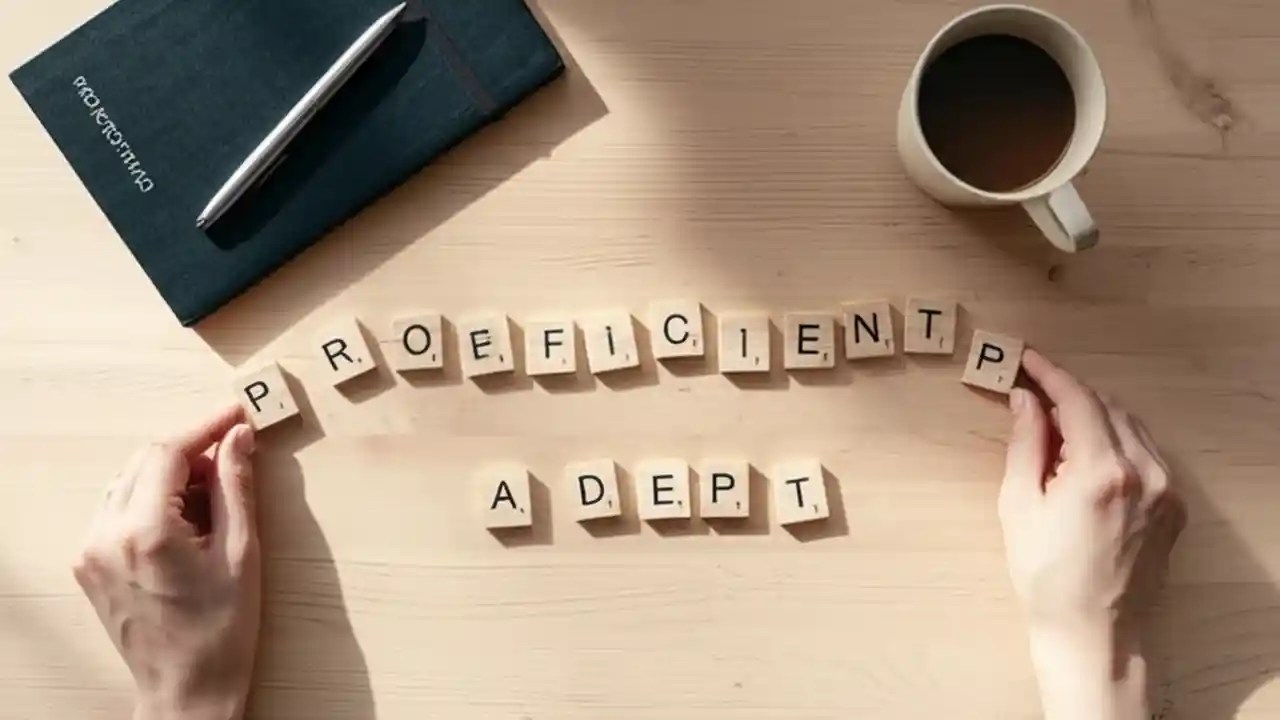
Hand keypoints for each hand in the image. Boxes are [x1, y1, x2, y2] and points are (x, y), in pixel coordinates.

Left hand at [73, 406, 259, 719]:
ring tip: (213, 498)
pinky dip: (151, 500)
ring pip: (129, 482)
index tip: (236, 416)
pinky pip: (117, 508)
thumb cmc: (222, 631)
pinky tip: (185, 520)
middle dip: (191, 452)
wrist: (187, 689)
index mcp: (145, 533)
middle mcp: (106, 536)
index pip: (168, 452)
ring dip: (170, 475)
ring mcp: (90, 551)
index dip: (206, 427)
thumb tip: (238, 438)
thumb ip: (236, 487)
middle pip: (145, 461)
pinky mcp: (89, 563)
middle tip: (233, 457)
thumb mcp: (242, 552)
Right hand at [1000, 349, 1185, 719]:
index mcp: (1102, 471)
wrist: (1094, 633)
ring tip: (1057, 426)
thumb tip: (1026, 400)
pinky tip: (1088, 457)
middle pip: (1108, 407)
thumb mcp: (1019, 505)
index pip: (1078, 399)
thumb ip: (1026, 444)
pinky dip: (1117, 442)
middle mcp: (1145, 473)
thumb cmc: (1045, 575)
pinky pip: (1147, 455)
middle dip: (1070, 394)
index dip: (1050, 373)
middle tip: (1033, 393)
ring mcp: (1168, 491)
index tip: (1026, 359)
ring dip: (1094, 416)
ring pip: (1131, 428)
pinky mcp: (1175, 508)